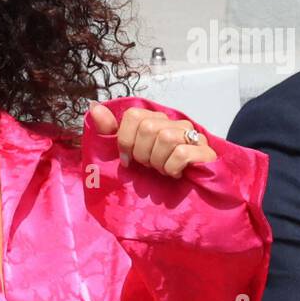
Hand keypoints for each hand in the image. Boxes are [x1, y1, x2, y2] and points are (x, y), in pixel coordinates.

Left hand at [89, 103, 216, 178]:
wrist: (188, 193)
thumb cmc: (154, 170)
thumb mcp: (128, 152)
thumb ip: (111, 131)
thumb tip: (94, 107)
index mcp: (155, 120)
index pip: (133, 115)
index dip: (125, 139)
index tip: (126, 159)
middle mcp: (174, 123)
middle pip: (148, 127)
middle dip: (142, 153)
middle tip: (148, 165)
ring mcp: (192, 135)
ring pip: (165, 138)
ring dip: (158, 162)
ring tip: (162, 169)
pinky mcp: (205, 150)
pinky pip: (181, 153)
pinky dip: (172, 168)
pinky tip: (175, 173)